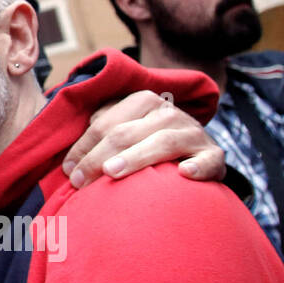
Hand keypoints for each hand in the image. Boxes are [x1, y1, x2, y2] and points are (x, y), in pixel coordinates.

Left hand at [61, 90, 224, 187]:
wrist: (196, 155)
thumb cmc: (147, 146)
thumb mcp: (125, 131)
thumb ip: (101, 133)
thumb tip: (69, 160)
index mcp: (143, 101)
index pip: (106, 123)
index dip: (83, 146)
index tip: (68, 171)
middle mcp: (168, 113)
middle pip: (127, 132)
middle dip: (99, 157)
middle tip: (80, 181)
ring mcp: (194, 133)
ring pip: (163, 142)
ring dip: (136, 157)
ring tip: (112, 172)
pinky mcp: (214, 155)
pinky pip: (209, 159)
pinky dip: (198, 166)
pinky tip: (184, 174)